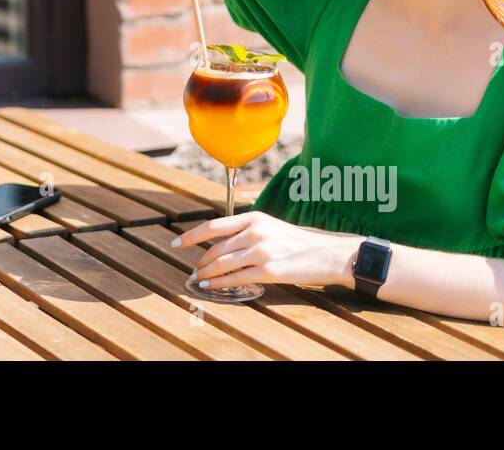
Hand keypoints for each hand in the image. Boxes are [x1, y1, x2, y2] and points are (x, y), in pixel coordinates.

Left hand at [177, 212, 356, 291]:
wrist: (327, 253)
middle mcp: (255, 232)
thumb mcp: (270, 225)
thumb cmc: (296, 240)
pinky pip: (236, 279)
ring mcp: (261, 252)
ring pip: (222, 264)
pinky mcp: (269, 272)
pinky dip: (219, 284)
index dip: (191, 235)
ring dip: (206, 274)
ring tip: (198, 279)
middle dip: (200, 261)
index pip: (213, 226)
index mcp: (253, 217)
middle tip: (193, 270)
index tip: (177, 242)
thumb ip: (246, 229)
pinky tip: (211, 286)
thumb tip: (220, 240)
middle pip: (215, 248)